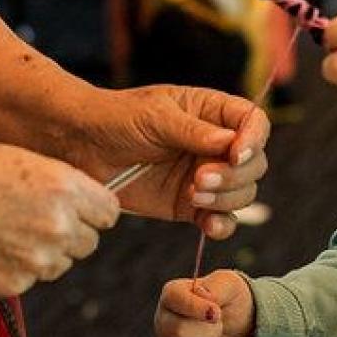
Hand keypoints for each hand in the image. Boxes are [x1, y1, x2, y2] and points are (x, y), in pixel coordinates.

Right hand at [0, 143, 119, 295]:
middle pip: (89, 242)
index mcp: (64, 187)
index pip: (109, 213)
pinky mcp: (14, 284)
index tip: (77, 209)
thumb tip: (84, 204)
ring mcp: (37, 259)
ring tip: (7, 232)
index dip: (92, 211)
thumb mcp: (23, 160)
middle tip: (34, 220)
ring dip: (44, 254)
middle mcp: (57, 225)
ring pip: (61, 264)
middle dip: (69, 234)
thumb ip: (60, 184)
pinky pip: (31, 279)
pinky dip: (16, 269)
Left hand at [79, 85, 268, 239]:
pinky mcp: (189, 205)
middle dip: (234, 175)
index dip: (254, 139)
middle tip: (200, 178)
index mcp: (212, 111)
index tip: (236, 153)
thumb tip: (230, 143)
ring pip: (242, 193)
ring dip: (226, 199)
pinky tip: (208, 225)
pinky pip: (220, 219)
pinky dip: (221, 225)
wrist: (82, 146)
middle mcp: (215, 144)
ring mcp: (204, 176)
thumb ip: (194, 131)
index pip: (253, 122)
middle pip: (254, 163)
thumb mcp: (155, 116)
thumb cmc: (118, 118)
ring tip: (194, 194)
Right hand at [155, 269, 255, 336]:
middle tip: (220, 326)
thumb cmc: (231, 301)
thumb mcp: (230, 284)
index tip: (218, 312)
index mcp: (172, 295)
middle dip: (211, 330)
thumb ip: (216, 286)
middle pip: (180, 331)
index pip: (174, 299)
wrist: (241, 327)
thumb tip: (205, 299)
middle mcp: (163, 321)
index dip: (198, 307)